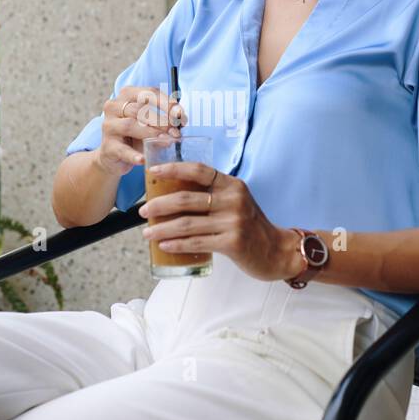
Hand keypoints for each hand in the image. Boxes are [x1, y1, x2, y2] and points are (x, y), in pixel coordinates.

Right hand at [94, 86, 186, 177]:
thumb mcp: (150, 124)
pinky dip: (133, 155)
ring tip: (166, 142)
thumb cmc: (135, 135)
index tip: (181, 115)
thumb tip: (180, 122)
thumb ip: (164, 120)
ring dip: (151, 133)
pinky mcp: (107, 146)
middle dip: (161, 120)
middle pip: (140, 109)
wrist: (114, 156)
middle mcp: (114, 107)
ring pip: (130, 125)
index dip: (167, 103)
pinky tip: (143, 159)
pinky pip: (122, 149)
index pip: (148, 93)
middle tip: (176, 132)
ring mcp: (108, 126)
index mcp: (126, 95)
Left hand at [137, 161, 299, 282]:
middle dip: (159, 205)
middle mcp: (234, 199)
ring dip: (162, 228)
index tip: (152, 172)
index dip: (173, 169)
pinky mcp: (233, 242)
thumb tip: (172, 193)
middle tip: (142, 211)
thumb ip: (213, 195)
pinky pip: (197, 242)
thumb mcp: (235, 202)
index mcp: (232, 185)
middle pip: (186, 198)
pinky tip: (163, 245)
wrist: (276, 251)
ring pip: (187, 224)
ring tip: (146, 232)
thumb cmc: (249, 226)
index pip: (199, 170)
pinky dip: (176, 244)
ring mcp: (234, 221)